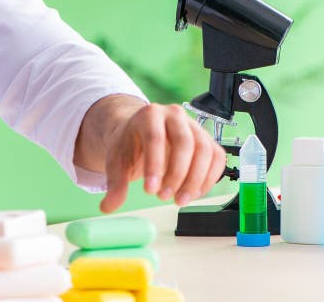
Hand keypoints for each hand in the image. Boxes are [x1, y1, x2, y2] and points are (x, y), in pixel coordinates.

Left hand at [99, 103, 225, 213]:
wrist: (139, 134)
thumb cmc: (129, 145)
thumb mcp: (117, 162)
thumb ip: (114, 185)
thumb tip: (107, 208)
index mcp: (148, 114)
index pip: (154, 137)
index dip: (154, 166)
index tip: (150, 190)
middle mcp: (174, 115)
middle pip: (184, 142)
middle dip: (177, 174)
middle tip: (165, 198)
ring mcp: (193, 125)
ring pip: (204, 150)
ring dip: (195, 180)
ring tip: (179, 200)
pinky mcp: (207, 139)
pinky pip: (216, 157)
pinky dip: (209, 179)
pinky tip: (194, 193)